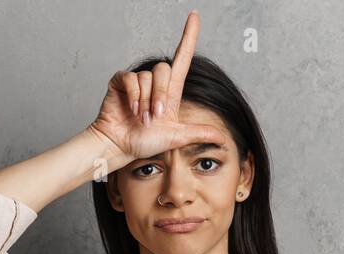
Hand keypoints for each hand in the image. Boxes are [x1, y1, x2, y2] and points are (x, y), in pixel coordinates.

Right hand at [87, 11, 227, 166]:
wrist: (120, 147)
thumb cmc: (144, 142)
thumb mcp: (176, 137)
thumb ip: (197, 133)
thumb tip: (222, 136)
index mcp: (170, 92)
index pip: (182, 58)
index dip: (188, 36)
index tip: (194, 15)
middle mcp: (154, 83)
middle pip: (164, 70)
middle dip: (160, 95)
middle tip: (154, 117)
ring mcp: (137, 82)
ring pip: (147, 78)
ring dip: (146, 101)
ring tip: (141, 118)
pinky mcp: (121, 82)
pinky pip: (131, 79)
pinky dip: (134, 96)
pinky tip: (131, 110)